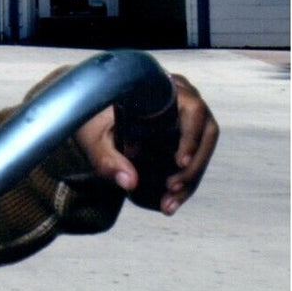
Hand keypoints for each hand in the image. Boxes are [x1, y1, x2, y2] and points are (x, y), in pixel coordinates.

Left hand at [74, 73, 218, 214]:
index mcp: (162, 86)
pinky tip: (169, 203)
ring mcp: (187, 117)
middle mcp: (182, 97)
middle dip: (192, 168)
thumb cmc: (89, 117)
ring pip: (202, 150)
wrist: (87, 111)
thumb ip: (105, 157)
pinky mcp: (184, 135)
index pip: (192, 108)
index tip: (179, 162)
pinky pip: (193, 159)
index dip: (192, 136)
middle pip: (204, 134)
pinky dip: (184, 183)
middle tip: (171, 190)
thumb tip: (130, 182)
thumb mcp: (91, 136)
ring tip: (168, 204)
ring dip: (190, 181)